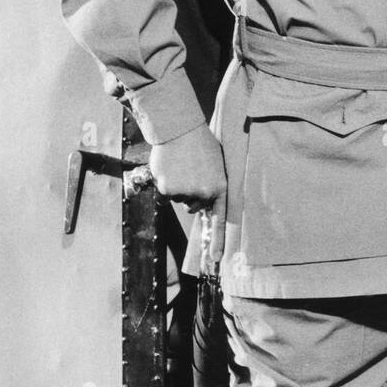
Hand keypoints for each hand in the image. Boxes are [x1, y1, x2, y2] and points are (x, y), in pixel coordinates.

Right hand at [149, 124, 226, 275]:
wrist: (180, 128)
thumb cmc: (200, 144)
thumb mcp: (215, 165)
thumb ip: (211, 185)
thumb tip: (202, 203)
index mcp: (220, 187)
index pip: (220, 218)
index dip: (217, 240)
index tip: (215, 259)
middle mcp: (204, 193)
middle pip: (193, 205)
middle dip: (191, 193)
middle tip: (191, 170)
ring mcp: (185, 192)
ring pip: (179, 197)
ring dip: (178, 184)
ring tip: (182, 164)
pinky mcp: (168, 189)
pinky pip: (167, 191)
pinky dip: (166, 181)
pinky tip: (171, 166)